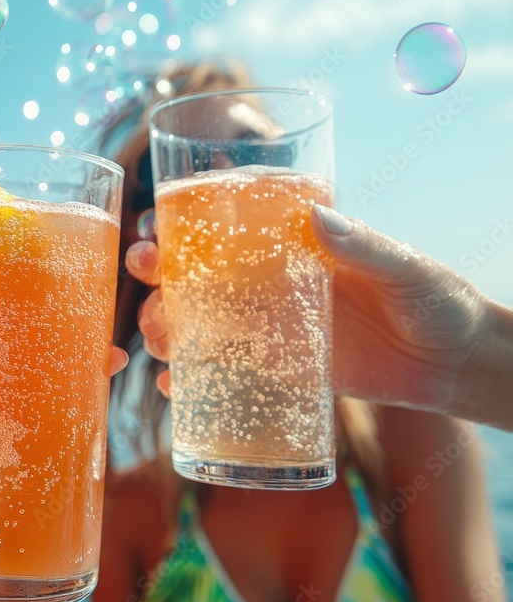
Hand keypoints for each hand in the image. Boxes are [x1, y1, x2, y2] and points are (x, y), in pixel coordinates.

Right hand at [126, 206, 491, 413]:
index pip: (228, 229)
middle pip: (198, 276)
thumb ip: (363, 245)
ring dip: (166, 327)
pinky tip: (171, 386)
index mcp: (295, 249)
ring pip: (201, 323)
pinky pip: (227, 372)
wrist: (458, 365)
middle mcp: (274, 285)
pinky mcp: (282, 370)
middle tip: (145, 279)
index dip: (182, 226)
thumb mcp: (404, 269)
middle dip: (160, 277)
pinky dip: (193, 380)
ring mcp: (273, 329)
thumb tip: (317, 215)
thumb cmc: (438, 301)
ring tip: (156, 340)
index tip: (153, 227)